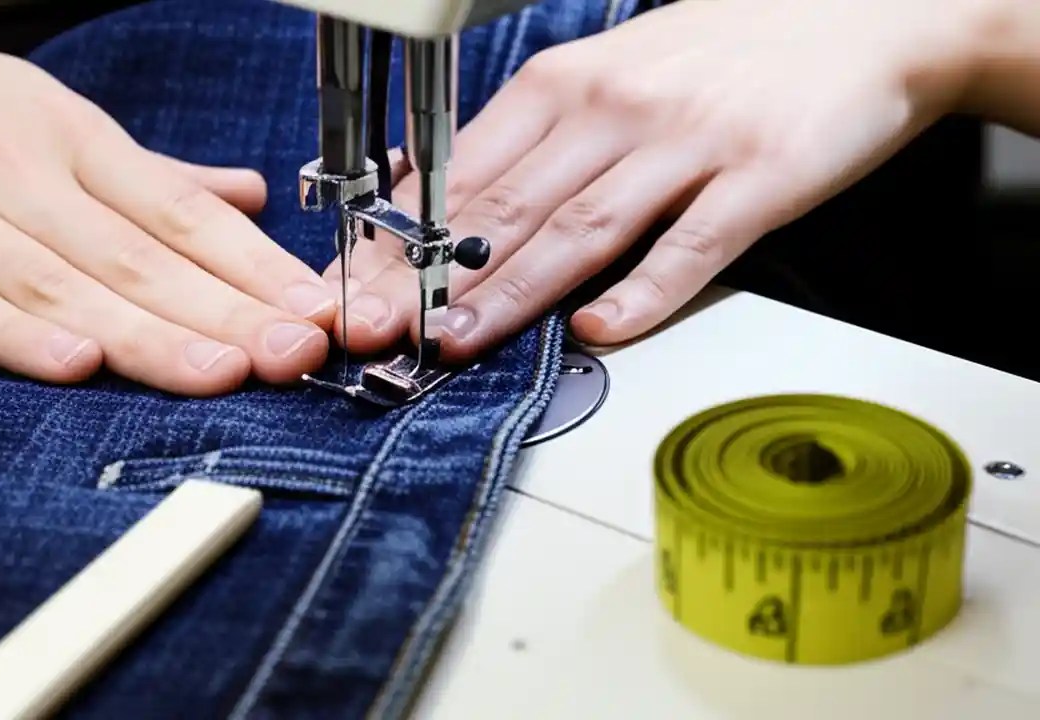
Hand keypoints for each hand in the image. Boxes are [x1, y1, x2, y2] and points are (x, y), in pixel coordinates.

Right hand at [0, 0, 337, 395]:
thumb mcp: (49, 114)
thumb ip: (151, 174)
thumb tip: (245, 198)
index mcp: (71, 141)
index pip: (181, 213)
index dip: (254, 266)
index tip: (315, 310)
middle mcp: (20, 177)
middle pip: (139, 256)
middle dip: (227, 311)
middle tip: (297, 354)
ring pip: (62, 285)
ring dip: (148, 333)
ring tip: (222, 371)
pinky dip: (13, 334)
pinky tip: (75, 365)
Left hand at [328, 0, 979, 361]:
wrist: (855, 17)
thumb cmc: (718, 54)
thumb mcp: (608, 71)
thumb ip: (531, 136)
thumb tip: (442, 193)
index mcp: (568, 83)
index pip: (464, 169)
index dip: (404, 234)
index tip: (360, 285)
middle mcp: (618, 109)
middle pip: (508, 205)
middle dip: (432, 275)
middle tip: (379, 327)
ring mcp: (689, 143)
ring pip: (582, 227)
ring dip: (512, 291)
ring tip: (459, 339)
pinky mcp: (759, 177)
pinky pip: (691, 244)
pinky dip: (643, 292)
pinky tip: (600, 330)